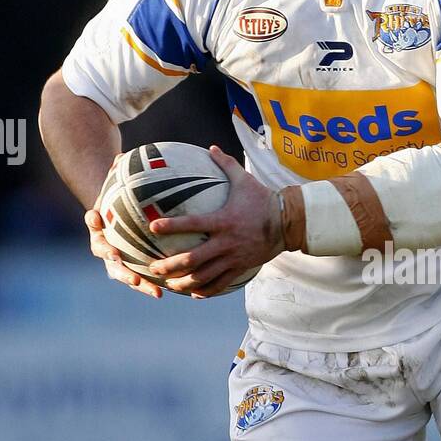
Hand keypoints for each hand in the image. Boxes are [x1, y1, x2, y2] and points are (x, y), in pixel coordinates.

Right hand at [85, 154, 162, 297]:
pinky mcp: (129, 271)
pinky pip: (139, 280)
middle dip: (110, 256)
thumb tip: (122, 155)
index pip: (92, 221)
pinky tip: (164, 292)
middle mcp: (103, 244)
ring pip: (120, 272)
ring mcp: (115, 260)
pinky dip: (149, 286)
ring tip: (146, 286)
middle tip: (116, 257)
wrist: (118, 220)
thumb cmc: (121, 199)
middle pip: (103, 252)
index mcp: (99, 224)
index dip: (93, 219)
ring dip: (132, 280)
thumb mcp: (119, 186)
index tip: (96, 217)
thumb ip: (119, 174)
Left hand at [147, 145, 283, 297]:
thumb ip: (226, 164)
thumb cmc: (263, 199)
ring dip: (184, 282)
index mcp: (223, 220)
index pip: (193, 223)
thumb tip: (211, 147)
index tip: (152, 227)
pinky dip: (206, 290)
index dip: (172, 226)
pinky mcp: (241, 267)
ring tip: (169, 285)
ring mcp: (233, 257)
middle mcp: (226, 242)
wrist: (288, 223)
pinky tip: (194, 293)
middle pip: (193, 259)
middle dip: (170, 266)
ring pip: (205, 276)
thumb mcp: (245, 180)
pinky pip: (221, 283)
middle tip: (153, 268)